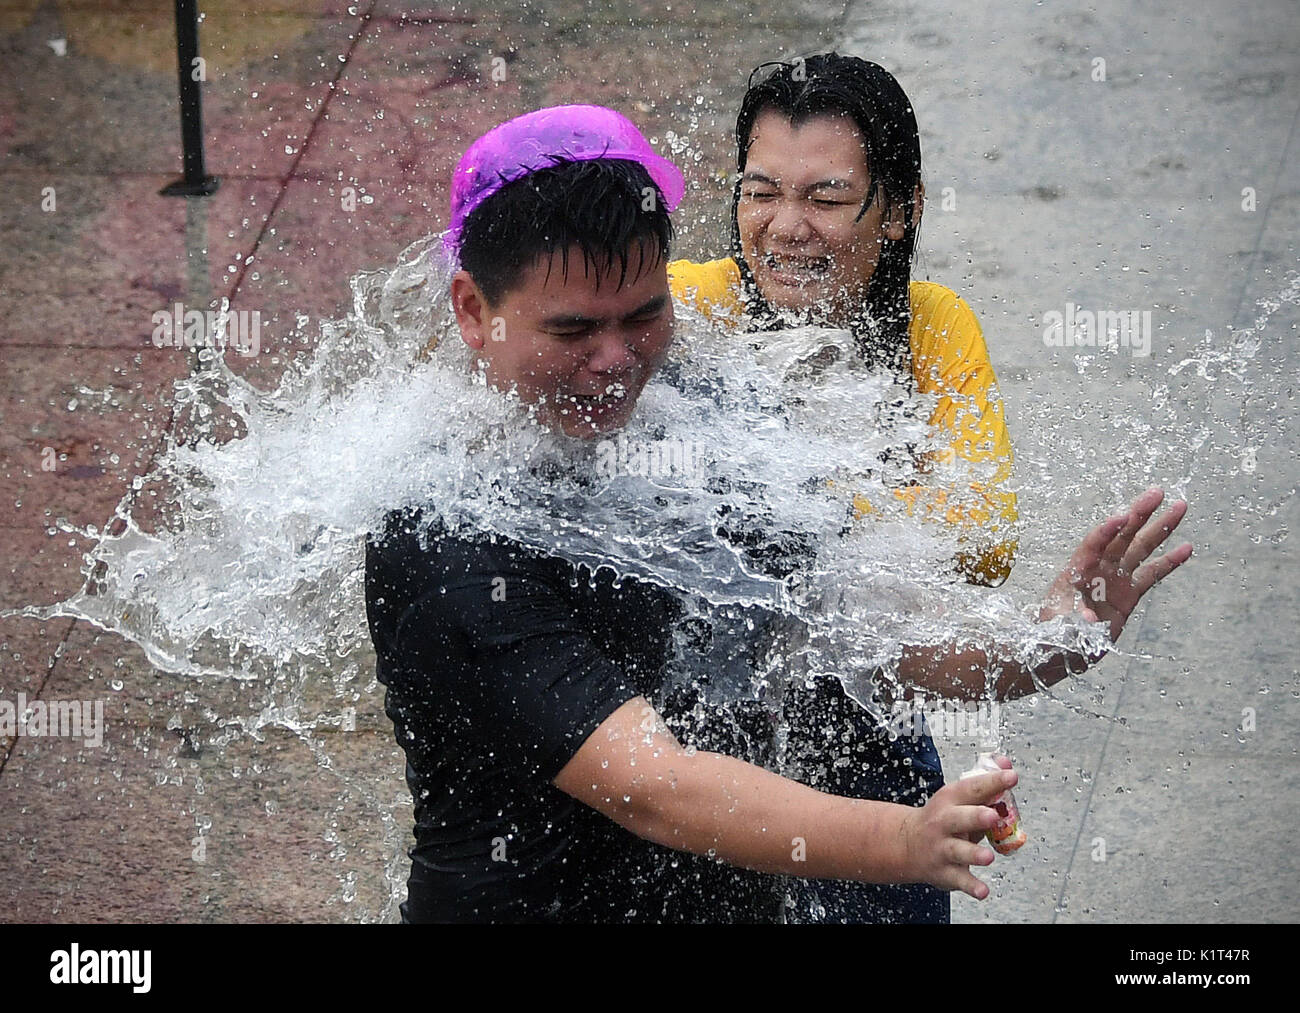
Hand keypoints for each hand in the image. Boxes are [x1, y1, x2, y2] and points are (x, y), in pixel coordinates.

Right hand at [900, 767, 1015, 898]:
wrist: (906, 844)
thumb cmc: (944, 819)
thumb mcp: (959, 798)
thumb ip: (985, 784)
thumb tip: (1007, 764)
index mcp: (950, 799)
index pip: (972, 787)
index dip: (992, 781)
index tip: (1011, 776)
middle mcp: (944, 822)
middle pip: (959, 818)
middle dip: (976, 816)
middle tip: (993, 816)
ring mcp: (942, 848)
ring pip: (957, 851)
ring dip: (973, 854)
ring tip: (988, 857)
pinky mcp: (944, 871)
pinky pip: (958, 880)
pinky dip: (970, 886)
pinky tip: (983, 891)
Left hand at [1039, 487, 1192, 653]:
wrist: (1061, 647)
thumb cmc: (1054, 634)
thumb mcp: (1059, 627)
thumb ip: (1073, 621)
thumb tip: (1089, 618)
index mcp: (1078, 570)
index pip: (1093, 544)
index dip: (1107, 530)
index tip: (1122, 516)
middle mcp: (1098, 568)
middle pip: (1121, 535)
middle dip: (1139, 514)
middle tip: (1158, 493)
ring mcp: (1115, 577)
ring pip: (1141, 547)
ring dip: (1159, 528)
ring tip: (1179, 507)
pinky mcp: (1128, 592)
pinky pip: (1151, 572)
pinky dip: (1168, 561)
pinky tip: (1186, 547)